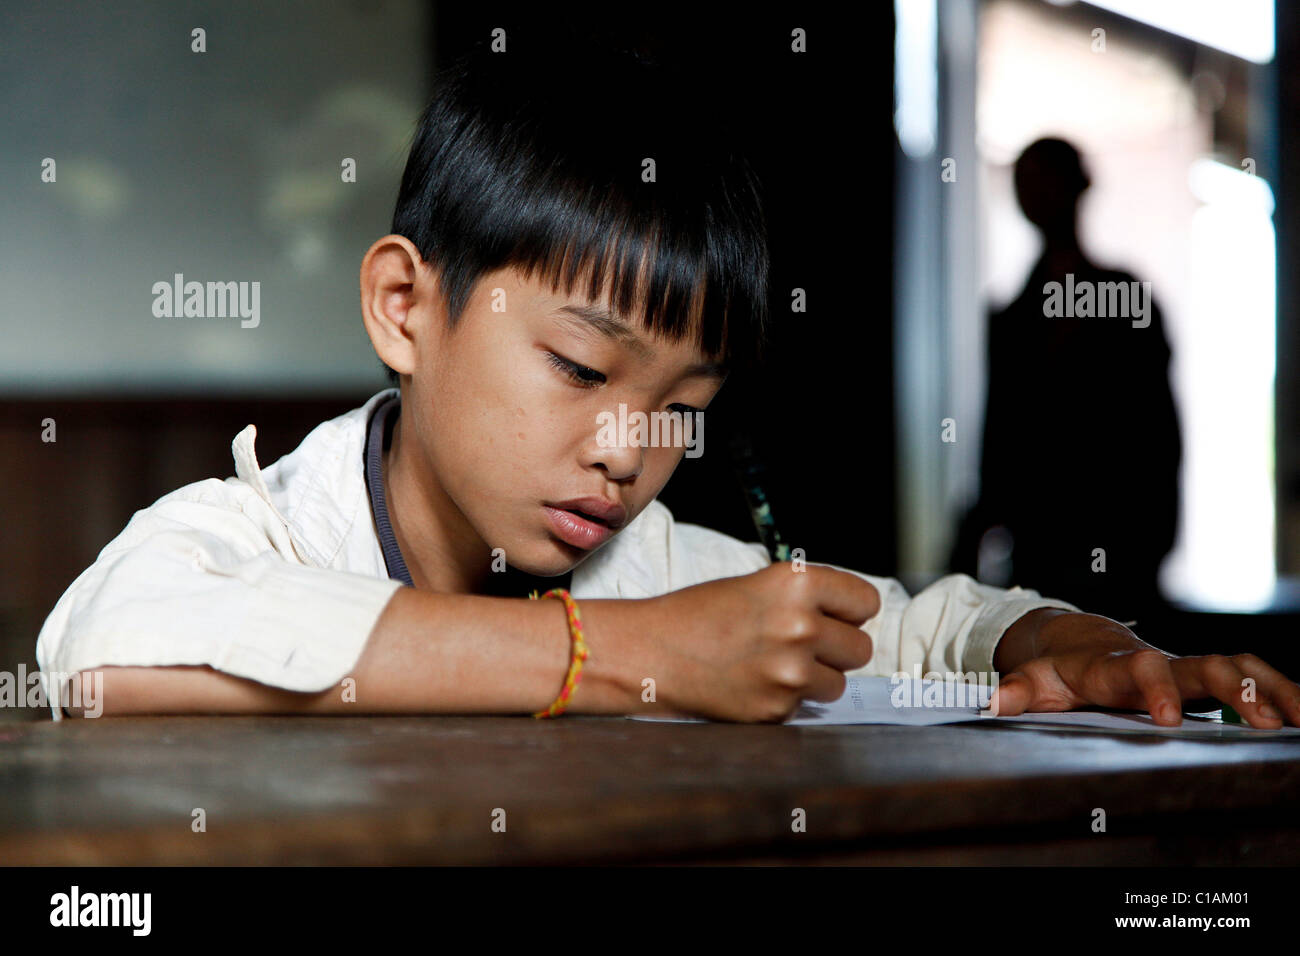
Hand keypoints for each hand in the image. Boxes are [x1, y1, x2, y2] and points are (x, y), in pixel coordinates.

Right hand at [637, 562, 877, 721]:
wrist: (650, 652)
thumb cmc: (698, 614)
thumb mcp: (757, 585)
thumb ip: (807, 598)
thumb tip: (849, 620)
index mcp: (796, 583)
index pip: (865, 602)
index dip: (847, 611)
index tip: (832, 616)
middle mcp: (800, 626)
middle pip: (861, 648)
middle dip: (836, 648)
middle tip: (801, 644)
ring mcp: (790, 672)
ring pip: (838, 683)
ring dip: (815, 678)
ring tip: (774, 665)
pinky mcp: (777, 709)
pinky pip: (805, 706)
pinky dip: (786, 699)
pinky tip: (753, 683)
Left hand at [988, 610, 1299, 727]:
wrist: (1077, 640)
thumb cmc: (1059, 667)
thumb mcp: (1033, 678)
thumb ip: (1017, 691)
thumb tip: (994, 703)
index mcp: (1115, 665)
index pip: (1138, 670)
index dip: (1154, 689)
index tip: (1168, 720)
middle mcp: (1158, 662)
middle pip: (1205, 665)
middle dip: (1236, 690)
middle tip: (1264, 723)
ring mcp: (1184, 668)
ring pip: (1238, 667)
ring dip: (1273, 689)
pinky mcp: (1202, 678)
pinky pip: (1250, 678)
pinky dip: (1281, 692)